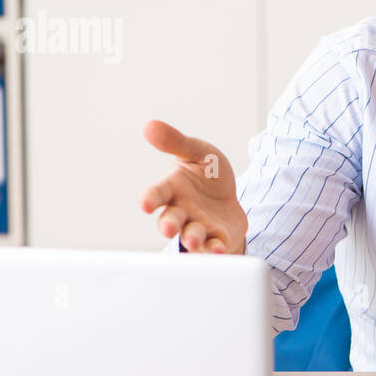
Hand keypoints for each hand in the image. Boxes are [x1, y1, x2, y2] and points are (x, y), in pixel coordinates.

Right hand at [139, 119, 246, 253]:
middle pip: (171, 219)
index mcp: (173, 188)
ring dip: (192, 239)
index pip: (157, 193)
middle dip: (169, 224)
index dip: (150, 198)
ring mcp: (199, 227)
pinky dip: (215, 250)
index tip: (145, 203)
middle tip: (168, 228)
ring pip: (191, 236)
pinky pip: (214, 247)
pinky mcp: (217, 238)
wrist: (230, 197)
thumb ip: (176, 143)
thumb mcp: (198, 152)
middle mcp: (182, 210)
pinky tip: (219, 249)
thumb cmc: (208, 174)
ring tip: (194, 240)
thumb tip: (150, 125)